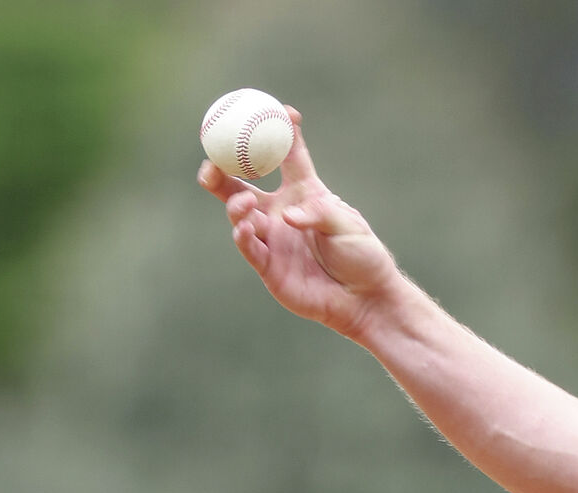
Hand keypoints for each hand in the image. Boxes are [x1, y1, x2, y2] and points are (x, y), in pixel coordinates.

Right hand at [197, 108, 403, 339]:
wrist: (365, 298)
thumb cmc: (362, 256)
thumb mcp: (347, 225)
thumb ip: (318, 213)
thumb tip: (286, 217)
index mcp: (303, 193)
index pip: (287, 156)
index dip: (280, 131)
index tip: (279, 109)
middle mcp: (281, 212)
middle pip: (240, 184)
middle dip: (220, 169)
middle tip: (212, 160)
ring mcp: (272, 239)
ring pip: (239, 215)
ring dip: (236, 205)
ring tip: (247, 203)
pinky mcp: (268, 267)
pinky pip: (249, 248)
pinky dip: (243, 235)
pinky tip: (245, 227)